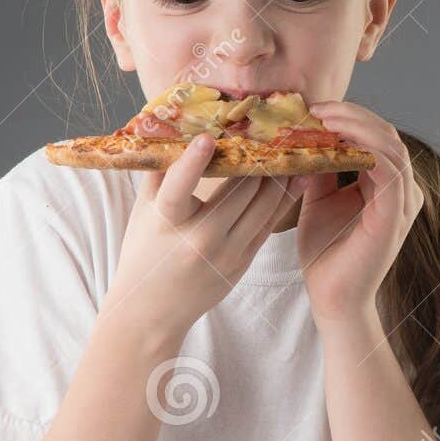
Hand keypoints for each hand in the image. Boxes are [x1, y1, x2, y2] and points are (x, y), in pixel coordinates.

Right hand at [104, 134, 307, 331]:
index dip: (193, 162)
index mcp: (167, 222)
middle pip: (237, 191)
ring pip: (262, 205)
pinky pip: (269, 223)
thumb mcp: (143, 210)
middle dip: (256, 158)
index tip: (207, 138)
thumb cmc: (144, 251)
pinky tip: (296, 178)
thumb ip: (160, 171)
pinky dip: (283, 198)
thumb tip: (176, 129)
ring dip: (278, 175)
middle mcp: (200, 239)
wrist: (152, 310)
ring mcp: (227, 253)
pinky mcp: (244, 262)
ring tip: (290, 149)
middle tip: (271, 130)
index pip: (179, 189)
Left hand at [294, 101, 423, 323]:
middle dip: (352, 115)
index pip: (377, 136)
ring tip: (324, 118)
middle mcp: (402, 190)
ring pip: (390, 144)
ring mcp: (402, 202)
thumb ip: (321, 167)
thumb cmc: (325, 253)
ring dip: (357, 125)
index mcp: (387, 185)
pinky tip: (338, 139)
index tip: (315, 108)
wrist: (330, 298)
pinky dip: (365, 147)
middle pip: (386, 133)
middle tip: (317, 107)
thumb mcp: (318, 199)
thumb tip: (309, 133)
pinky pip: (388, 168)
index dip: (349, 117)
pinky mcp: (394, 214)